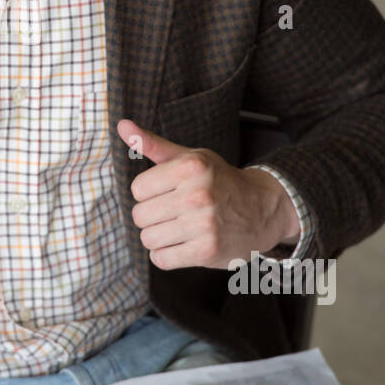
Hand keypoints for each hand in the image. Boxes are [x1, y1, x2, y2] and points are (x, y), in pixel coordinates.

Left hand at [117, 119, 299, 269]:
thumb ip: (153, 144)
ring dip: (158, 237)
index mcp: (190, 167)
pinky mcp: (207, 251)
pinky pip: (161, 259)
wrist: (262, 209)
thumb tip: (121, 125)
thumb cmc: (219, 181)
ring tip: (177, 229)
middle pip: (140, 216)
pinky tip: (182, 244)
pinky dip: (166, 255)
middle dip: (151, 216)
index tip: (167, 192)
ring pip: (148, 239)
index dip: (148, 193)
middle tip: (172, 213)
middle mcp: (197, 194)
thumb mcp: (191, 157)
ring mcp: (203, 224)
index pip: (137, 189)